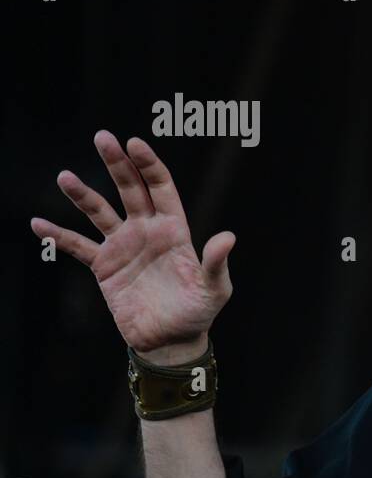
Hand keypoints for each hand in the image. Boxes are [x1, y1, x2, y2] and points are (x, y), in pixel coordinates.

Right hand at [30, 130, 235, 357]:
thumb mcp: (214, 289)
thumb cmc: (198, 313)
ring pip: (100, 212)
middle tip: (103, 137)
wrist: (170, 341)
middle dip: (117, 163)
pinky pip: (78, 247)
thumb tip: (228, 237)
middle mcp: (147, 231)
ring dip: (82, 195)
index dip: (149, 166)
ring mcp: (124, 246)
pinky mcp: (105, 267)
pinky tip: (38, 223)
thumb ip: (216, 262)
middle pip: (130, 189)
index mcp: (175, 229)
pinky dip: (58, 236)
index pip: (161, 188)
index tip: (135, 143)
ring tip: (64, 176)